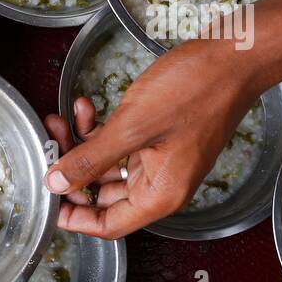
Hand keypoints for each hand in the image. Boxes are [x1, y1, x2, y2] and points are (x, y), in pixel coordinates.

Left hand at [42, 37, 258, 238]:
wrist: (235, 55)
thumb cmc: (197, 90)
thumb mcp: (133, 128)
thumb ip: (91, 159)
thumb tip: (56, 184)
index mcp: (161, 194)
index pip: (109, 225)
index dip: (74, 217)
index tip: (47, 201)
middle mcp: (160, 182)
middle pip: (102, 195)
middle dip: (71, 172)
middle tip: (48, 150)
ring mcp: (158, 158)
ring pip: (105, 165)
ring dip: (79, 145)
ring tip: (59, 122)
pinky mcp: (156, 136)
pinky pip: (117, 142)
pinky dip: (97, 128)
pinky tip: (84, 106)